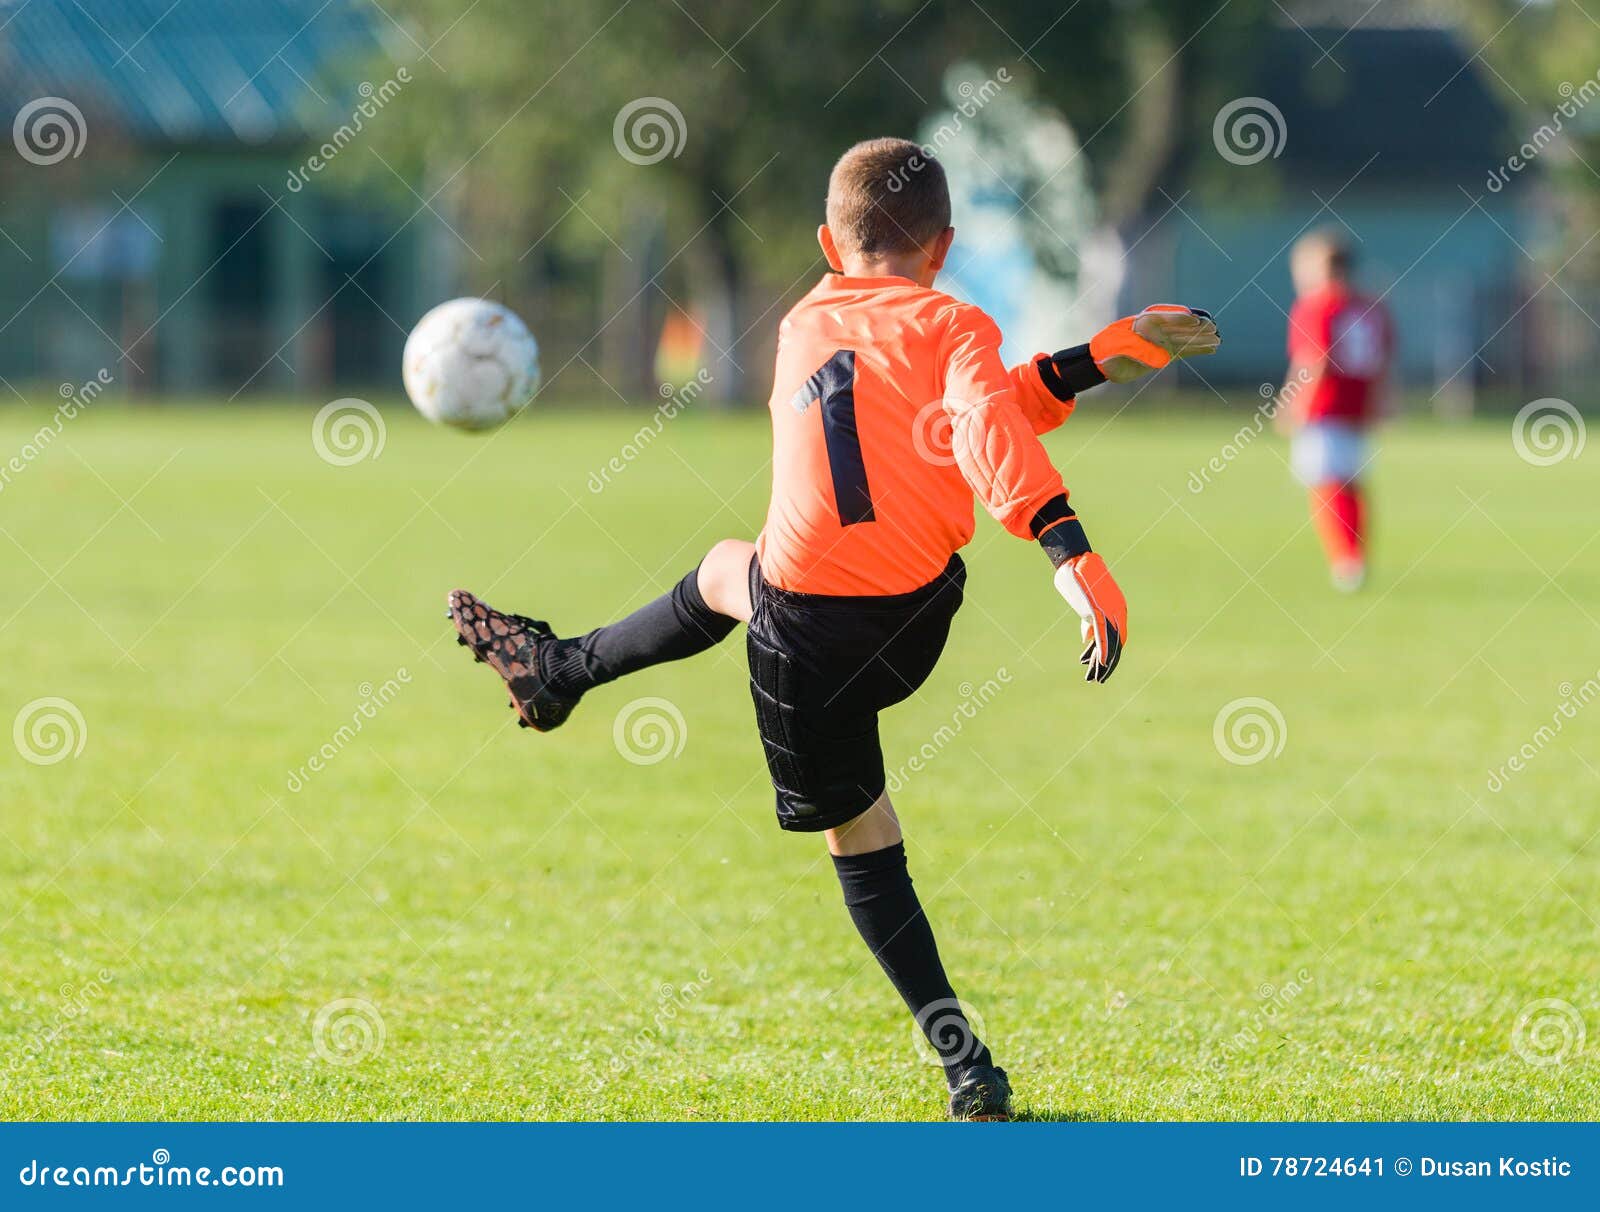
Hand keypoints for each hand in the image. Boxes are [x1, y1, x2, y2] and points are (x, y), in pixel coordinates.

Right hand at [1053, 552, 1127, 682]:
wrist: (1075, 560)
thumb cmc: (1079, 579)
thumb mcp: (1086, 604)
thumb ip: (1089, 621)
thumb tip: (1087, 639)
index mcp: (1117, 609)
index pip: (1117, 638)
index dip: (1109, 654)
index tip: (1100, 667)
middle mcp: (1118, 611)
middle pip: (1116, 644)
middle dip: (1107, 664)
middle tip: (1099, 679)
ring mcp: (1109, 610)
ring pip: (1110, 643)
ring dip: (1102, 663)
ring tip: (1094, 678)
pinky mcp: (1098, 610)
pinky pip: (1103, 635)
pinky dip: (1103, 651)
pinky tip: (1101, 664)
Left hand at [1092, 305, 1220, 383]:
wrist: (1102, 360)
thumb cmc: (1107, 352)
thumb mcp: (1118, 351)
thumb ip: (1138, 350)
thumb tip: (1161, 357)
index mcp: (1144, 323)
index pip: (1166, 318)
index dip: (1180, 318)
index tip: (1195, 318)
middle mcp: (1156, 330)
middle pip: (1180, 327)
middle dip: (1197, 328)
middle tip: (1213, 328)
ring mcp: (1162, 341)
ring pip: (1185, 338)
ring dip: (1201, 339)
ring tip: (1217, 339)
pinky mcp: (1164, 352)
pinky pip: (1185, 349)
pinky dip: (1198, 349)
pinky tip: (1212, 348)